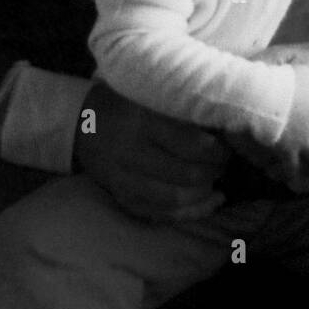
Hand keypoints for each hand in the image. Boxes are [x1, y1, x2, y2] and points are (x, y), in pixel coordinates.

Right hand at [74, 80, 229, 222]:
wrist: (80, 120)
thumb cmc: (124, 100)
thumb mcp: (148, 93)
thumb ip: (179, 108)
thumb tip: (222, 125)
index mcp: (142, 122)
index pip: (190, 144)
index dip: (216, 150)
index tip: (228, 146)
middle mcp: (132, 154)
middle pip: (185, 175)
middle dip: (214, 172)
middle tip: (225, 163)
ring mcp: (125, 180)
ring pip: (175, 200)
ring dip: (204, 194)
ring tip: (218, 182)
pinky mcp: (122, 198)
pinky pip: (161, 214)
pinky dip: (190, 212)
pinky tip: (209, 202)